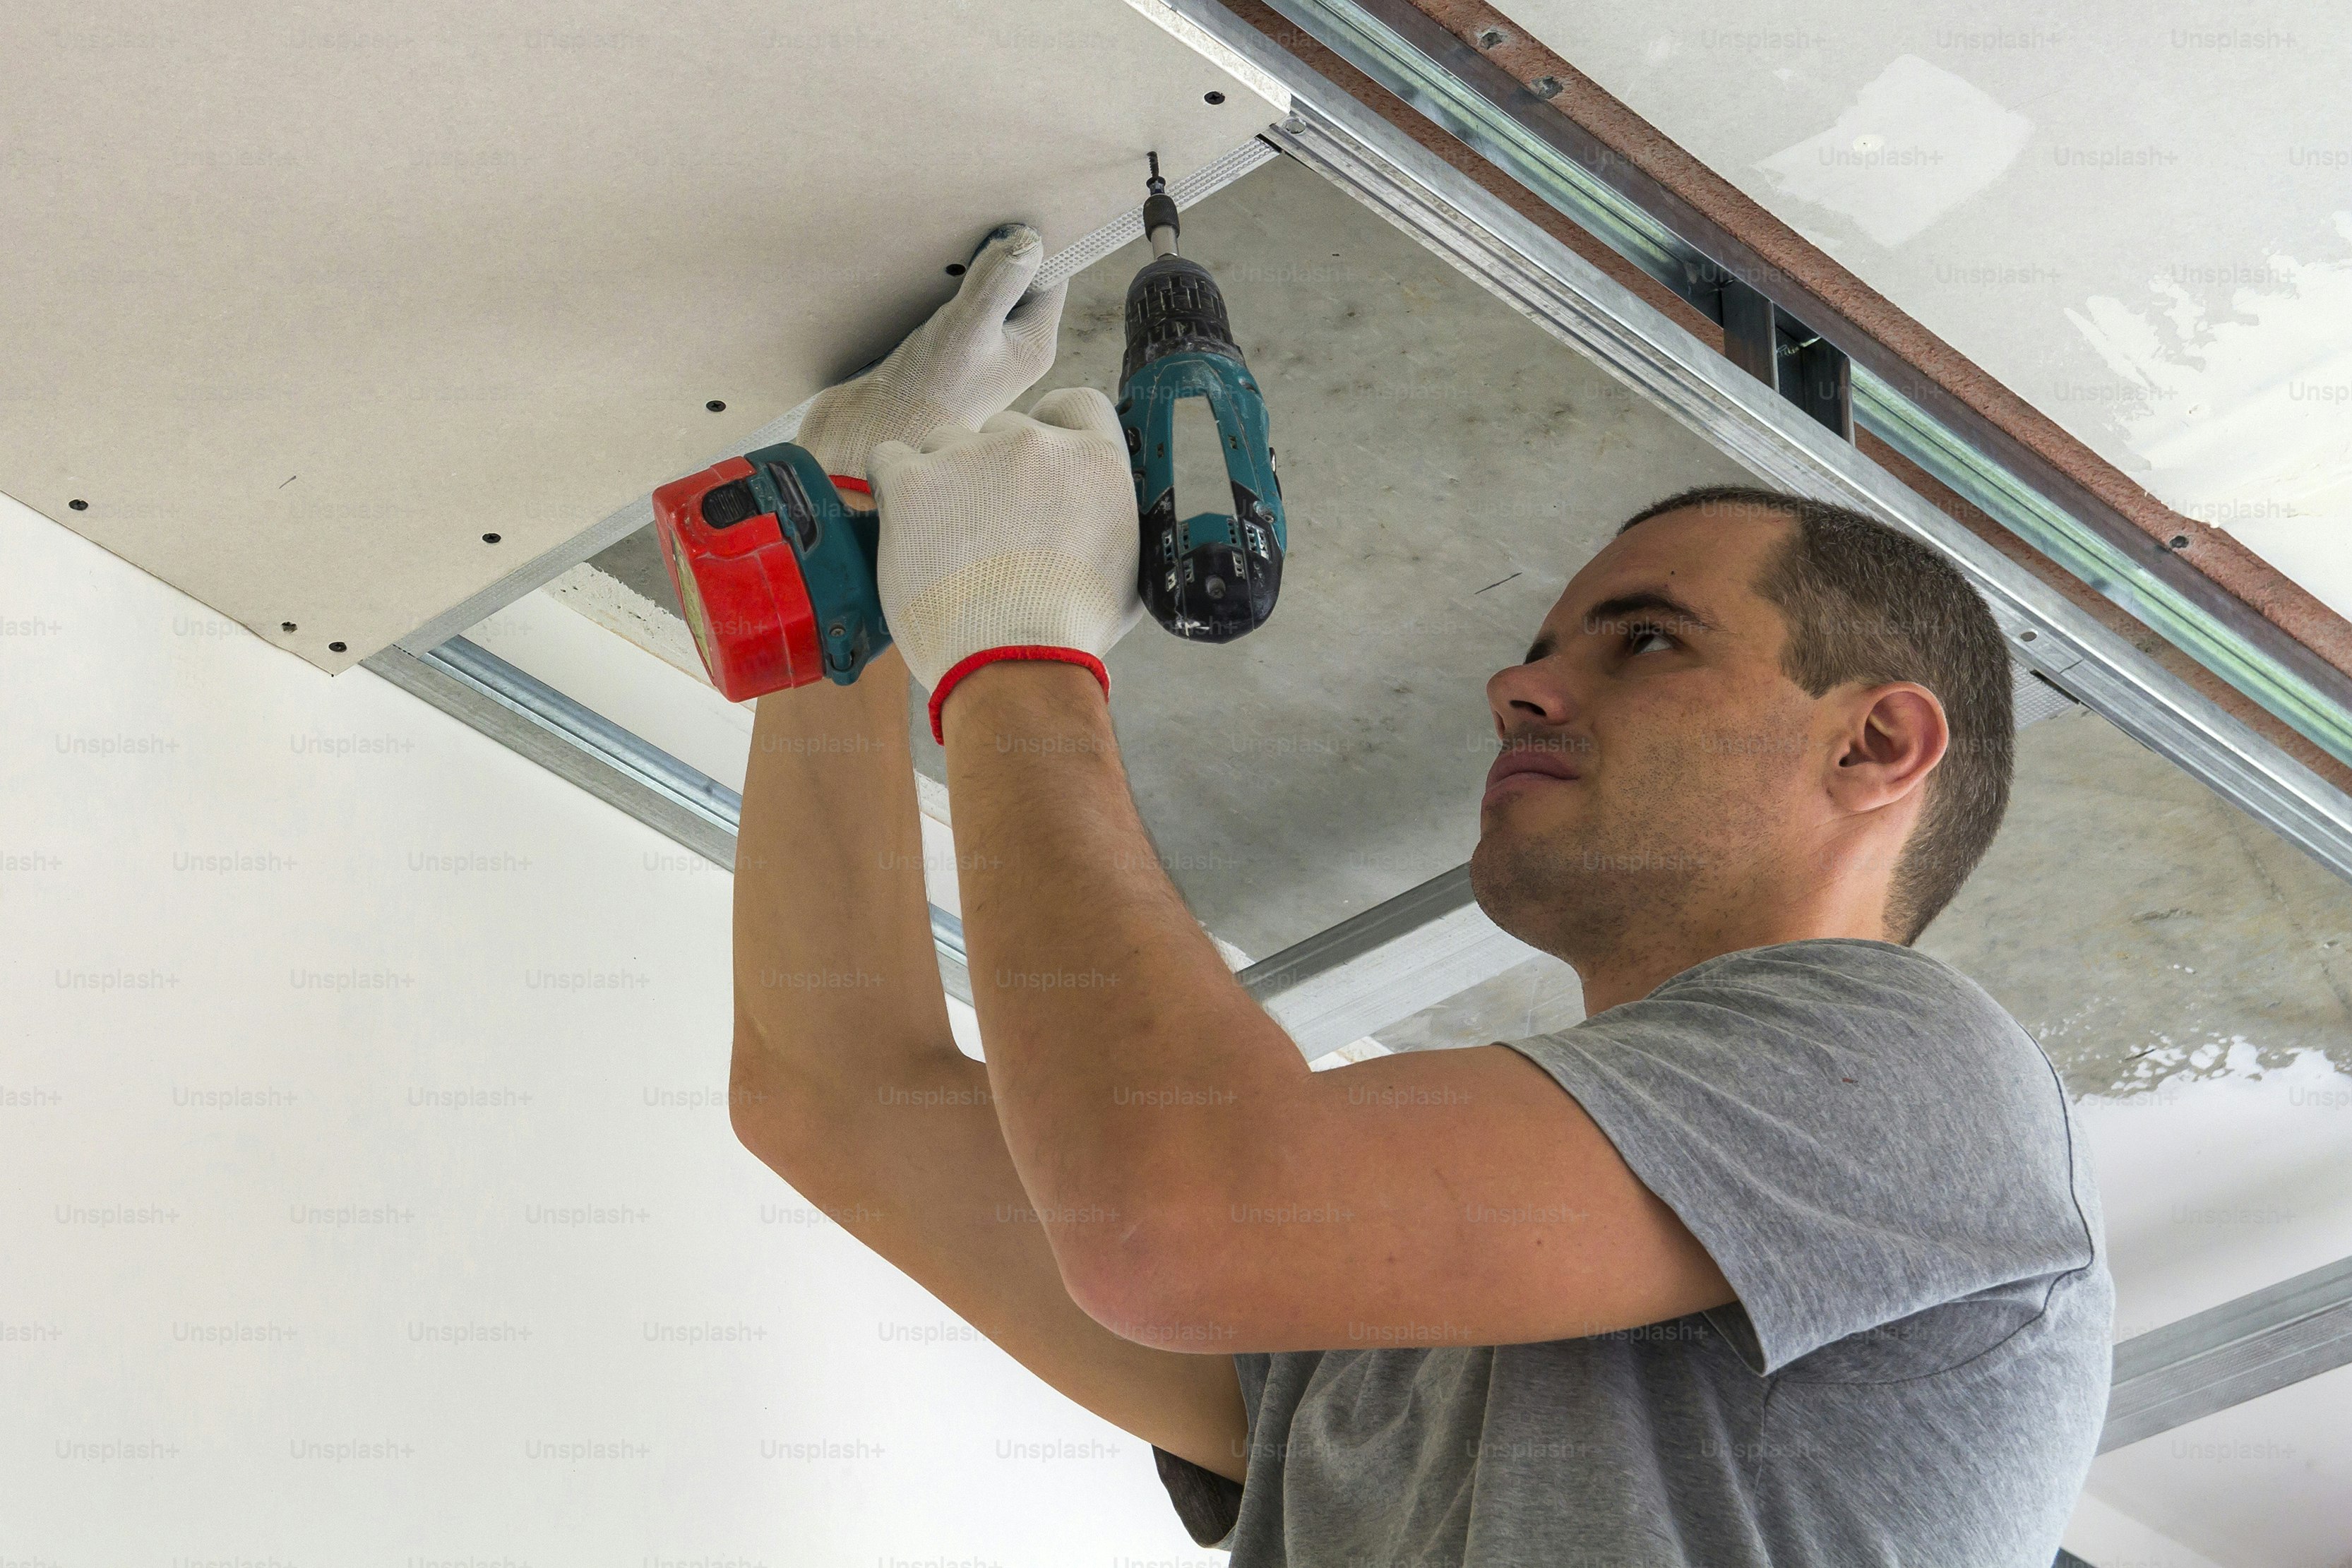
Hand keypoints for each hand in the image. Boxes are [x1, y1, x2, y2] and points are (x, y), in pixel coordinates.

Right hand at [793, 224, 1065, 478]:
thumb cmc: (924, 395)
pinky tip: (912, 276)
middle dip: (992, 250)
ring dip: (958, 267)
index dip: (1033, 243)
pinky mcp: (937, 350)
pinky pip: (945, 304)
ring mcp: (974, 350)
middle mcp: (1009, 348)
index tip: (1006, 212)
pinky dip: (932, 286)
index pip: (1050, 276)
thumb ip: (998, 283)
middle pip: (1015, 279)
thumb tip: (1028, 238)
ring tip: (938, 245)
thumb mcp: (966, 329)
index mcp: (1032, 345)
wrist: (864, 439)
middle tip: (967, 220)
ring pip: (977, 289)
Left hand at [869, 387, 1144, 736]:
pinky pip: (890, 459)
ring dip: (944, 479)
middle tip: (986, 527)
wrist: (1014, 668)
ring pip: (946, 442)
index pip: (1073, 404)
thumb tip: (1102, 507)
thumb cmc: (1070, 633)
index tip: (1034, 467)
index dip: (1051, 431)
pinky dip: (894, 489)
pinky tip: (909, 530)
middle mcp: (1036, 444)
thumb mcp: (1127, 569)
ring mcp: (971, 456)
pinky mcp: (913, 479)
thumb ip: (1111, 517)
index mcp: (1094, 461)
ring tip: (946, 542)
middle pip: (1004, 429)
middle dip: (993, 469)